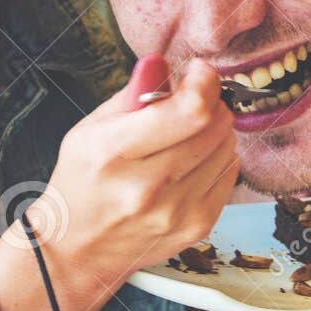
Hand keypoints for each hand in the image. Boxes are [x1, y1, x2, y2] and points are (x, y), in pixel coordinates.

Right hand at [29, 57, 239, 310]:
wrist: (80, 249)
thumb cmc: (83, 182)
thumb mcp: (90, 130)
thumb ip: (130, 95)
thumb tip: (160, 61)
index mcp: (114, 153)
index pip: (188, 111)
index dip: (204, 82)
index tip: (197, 72)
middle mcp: (147, 187)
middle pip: (214, 126)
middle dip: (210, 102)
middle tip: (192, 100)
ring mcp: (177, 212)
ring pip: (227, 147)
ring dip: (215, 129)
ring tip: (188, 132)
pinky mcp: (198, 227)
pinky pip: (230, 173)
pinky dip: (218, 157)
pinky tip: (193, 159)